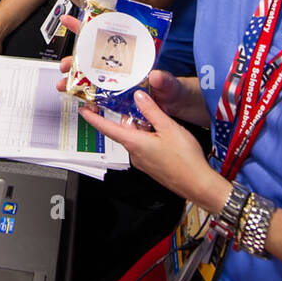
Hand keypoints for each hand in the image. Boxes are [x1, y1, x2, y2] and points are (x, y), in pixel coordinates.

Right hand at [54, 15, 205, 125]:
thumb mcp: (173, 84)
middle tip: (65, 65)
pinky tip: (82, 101)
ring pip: (92, 77)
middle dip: (74, 59)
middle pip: (93, 57)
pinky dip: (88, 98)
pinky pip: (99, 96)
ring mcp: (120, 82)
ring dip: (77, 80)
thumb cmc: (177, 90)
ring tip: (66, 86)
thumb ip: (166, 81)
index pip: (108, 36)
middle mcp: (123, 66)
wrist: (180, 109)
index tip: (69, 20)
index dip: (87, 26)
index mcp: (134, 55)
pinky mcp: (118, 98)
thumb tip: (157, 76)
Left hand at [80, 90, 230, 211]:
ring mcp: (143, 161)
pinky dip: (149, 137)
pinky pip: (144, 147)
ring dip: (143, 127)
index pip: (107, 128)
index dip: (94, 118)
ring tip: (160, 120)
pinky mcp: (151, 166)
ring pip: (136, 138)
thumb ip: (151, 110)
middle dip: (131, 118)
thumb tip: (139, 96)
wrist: (198, 184)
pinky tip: (164, 134)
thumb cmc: (185, 160)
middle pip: (124, 130)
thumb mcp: (169, 127)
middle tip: (139, 105)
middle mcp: (135, 154)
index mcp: (134, 143)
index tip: (84, 110)